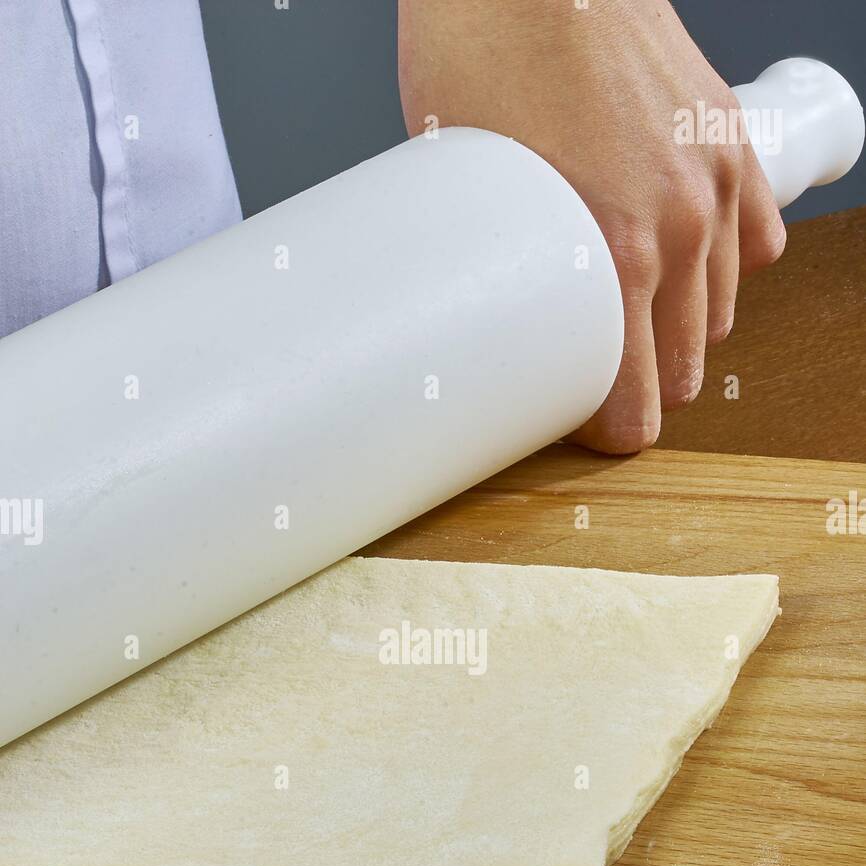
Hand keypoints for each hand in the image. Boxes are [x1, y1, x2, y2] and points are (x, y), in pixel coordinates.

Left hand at [398, 0, 786, 454]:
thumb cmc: (482, 49)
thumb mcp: (458, 183)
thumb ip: (495, 262)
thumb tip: (482, 310)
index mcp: (613, 256)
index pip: (636, 405)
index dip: (613, 430)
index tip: (590, 430)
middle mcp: (679, 228)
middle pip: (682, 365)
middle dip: (642, 382)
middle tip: (596, 373)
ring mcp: (712, 182)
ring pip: (720, 309)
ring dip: (681, 327)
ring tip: (634, 316)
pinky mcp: (728, 141)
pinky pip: (758, 240)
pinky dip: (727, 264)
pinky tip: (689, 263)